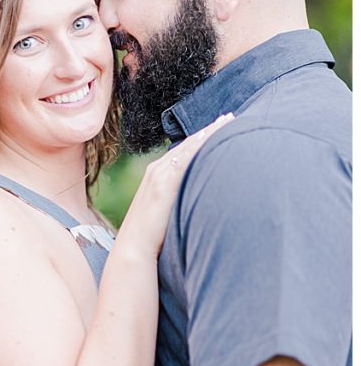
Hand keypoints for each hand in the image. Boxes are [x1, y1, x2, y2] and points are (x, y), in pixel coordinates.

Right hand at [119, 112, 233, 258]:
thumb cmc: (152, 236)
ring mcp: (159, 175)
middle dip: (209, 129)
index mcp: (156, 175)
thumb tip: (199, 200)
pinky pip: (185, 160)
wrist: (134, 248)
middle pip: (187, 144)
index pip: (182, 150)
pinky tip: (215, 139)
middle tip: (230, 116)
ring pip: (188, 147)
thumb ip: (179, 199)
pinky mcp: (163, 183)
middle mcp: (156, 170)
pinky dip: (200, 147)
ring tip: (228, 121)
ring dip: (209, 133)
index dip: (201, 137)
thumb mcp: (166, 211)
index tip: (220, 126)